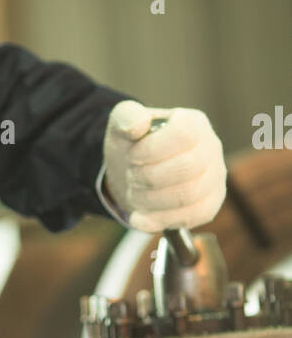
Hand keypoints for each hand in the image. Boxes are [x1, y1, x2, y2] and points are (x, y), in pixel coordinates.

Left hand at [103, 100, 225, 232]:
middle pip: (186, 169)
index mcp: (193, 123)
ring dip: (150, 200)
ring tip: (134, 194)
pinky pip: (190, 218)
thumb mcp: (122, 123)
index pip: (183, 135)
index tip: (132, 157)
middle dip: (148, 177)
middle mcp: (211, 149)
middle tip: (131, 177)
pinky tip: (139, 216)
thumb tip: (137, 126)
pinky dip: (158, 220)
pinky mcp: (209, 206)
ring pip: (187, 196)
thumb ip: (126, 116)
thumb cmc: (134, 144)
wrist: (137, 172)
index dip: (152, 150)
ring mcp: (214, 179)